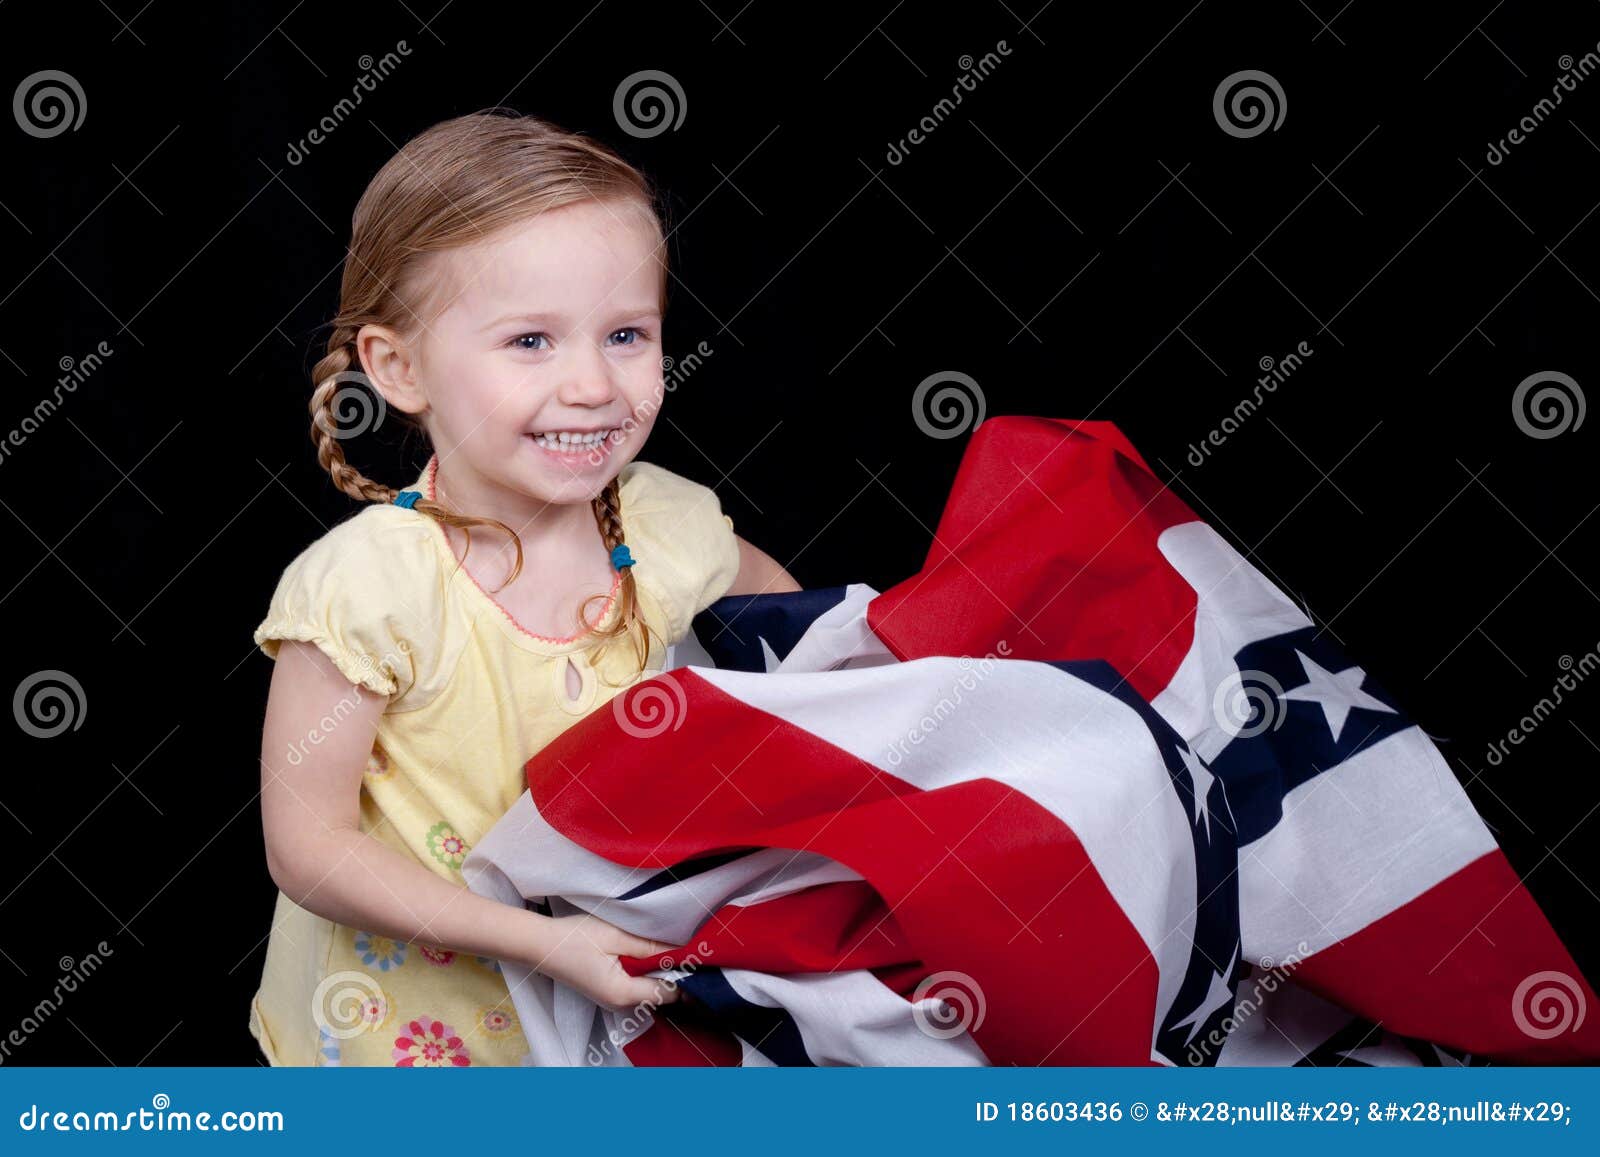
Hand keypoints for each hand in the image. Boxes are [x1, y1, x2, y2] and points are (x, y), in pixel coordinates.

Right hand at [524, 910, 682, 1012]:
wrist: (538, 945)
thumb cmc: (573, 938)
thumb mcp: (615, 935)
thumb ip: (649, 946)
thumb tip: (683, 950)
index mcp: (623, 993)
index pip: (669, 992)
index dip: (686, 975)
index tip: (697, 953)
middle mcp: (620, 1004)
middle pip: (662, 994)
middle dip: (676, 973)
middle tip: (688, 945)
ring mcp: (613, 1000)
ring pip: (651, 990)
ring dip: (661, 971)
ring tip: (669, 946)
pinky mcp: (609, 992)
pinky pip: (638, 986)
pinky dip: (647, 972)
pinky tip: (649, 954)